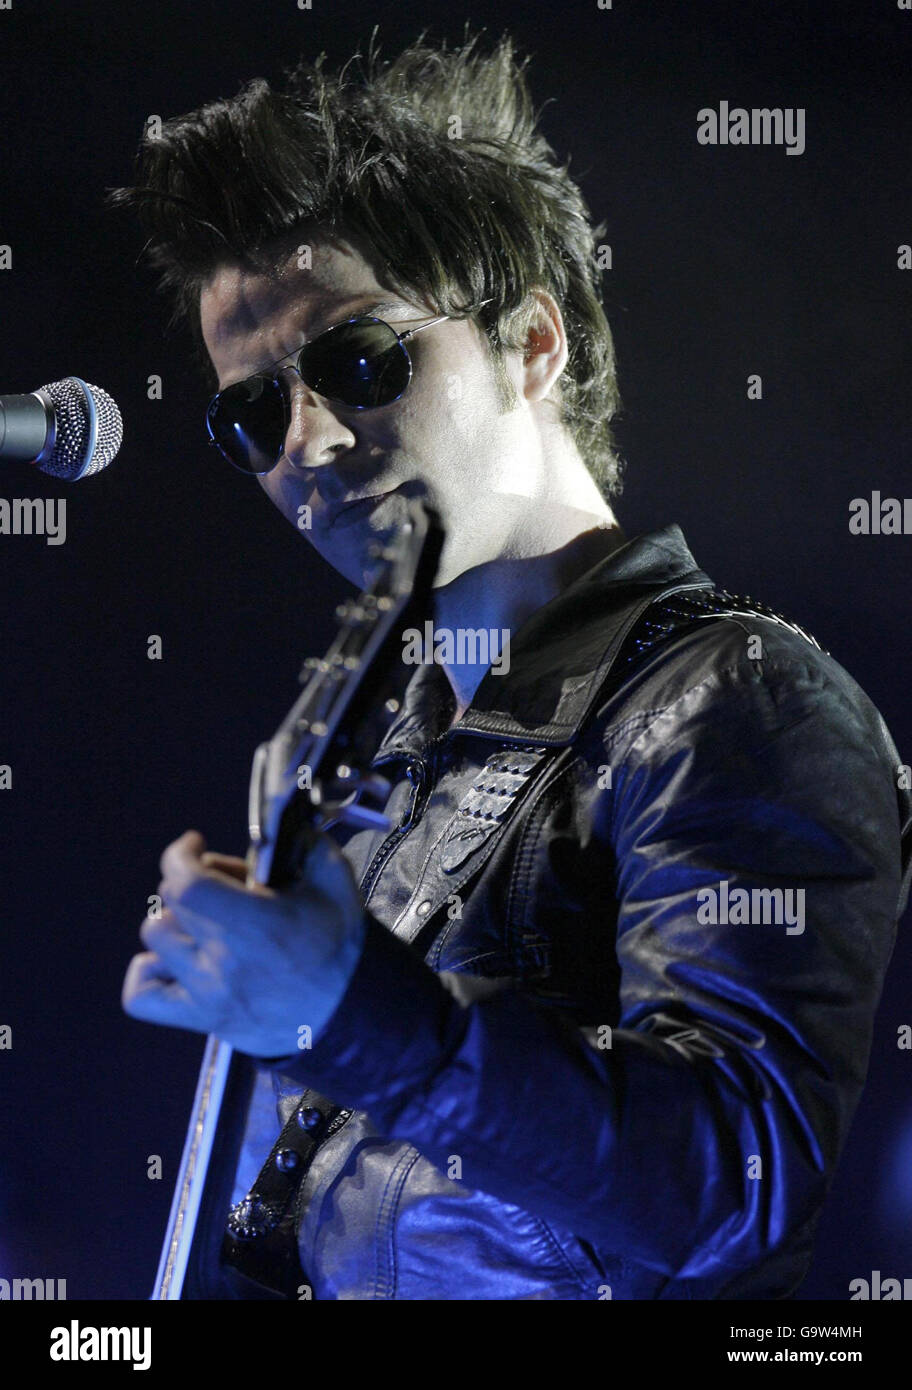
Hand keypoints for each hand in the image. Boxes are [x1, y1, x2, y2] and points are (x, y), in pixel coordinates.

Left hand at [122, 829, 366, 1056]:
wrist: (351, 1011)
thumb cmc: (340, 946)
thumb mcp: (335, 881)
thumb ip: (306, 844)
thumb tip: (276, 827)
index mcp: (256, 926)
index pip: (185, 884)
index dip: (180, 855)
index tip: (195, 845)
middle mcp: (224, 962)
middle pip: (169, 906)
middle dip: (189, 883)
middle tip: (219, 886)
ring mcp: (208, 995)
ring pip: (155, 942)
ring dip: (174, 923)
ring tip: (204, 924)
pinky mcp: (202, 1019)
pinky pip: (142, 997)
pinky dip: (147, 972)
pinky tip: (173, 961)